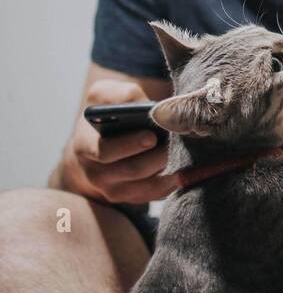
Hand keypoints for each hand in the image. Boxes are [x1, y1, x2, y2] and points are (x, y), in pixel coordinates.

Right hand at [65, 80, 180, 204]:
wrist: (98, 142)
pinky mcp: (131, 198)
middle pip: (132, 170)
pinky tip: (187, 171)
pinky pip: (155, 195)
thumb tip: (143, 104)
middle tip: (177, 144)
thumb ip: (120, 94)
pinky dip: (172, 184)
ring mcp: (113, 190)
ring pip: (146, 186)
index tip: (152, 136)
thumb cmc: (106, 114)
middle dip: (157, 158)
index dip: (129, 145)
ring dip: (168, 171)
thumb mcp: (104, 95)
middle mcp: (95, 173)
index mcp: (85, 146)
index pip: (104, 151)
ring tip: (185, 154)